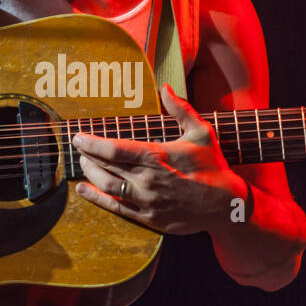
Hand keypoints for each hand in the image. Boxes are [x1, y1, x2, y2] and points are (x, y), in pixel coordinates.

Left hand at [72, 83, 248, 234]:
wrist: (227, 205)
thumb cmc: (213, 166)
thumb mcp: (201, 132)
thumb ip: (181, 109)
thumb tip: (165, 87)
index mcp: (157, 156)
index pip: (114, 148)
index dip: (91, 143)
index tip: (78, 137)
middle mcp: (147, 180)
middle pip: (106, 167)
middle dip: (88, 156)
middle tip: (79, 149)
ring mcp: (146, 201)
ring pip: (107, 187)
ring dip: (90, 175)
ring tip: (83, 164)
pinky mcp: (148, 218)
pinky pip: (115, 208)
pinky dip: (95, 199)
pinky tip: (83, 190)